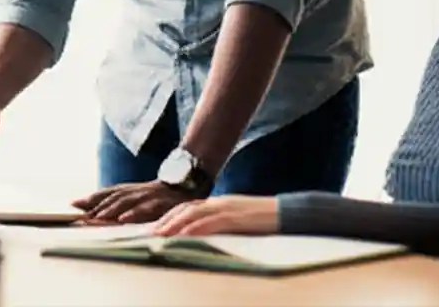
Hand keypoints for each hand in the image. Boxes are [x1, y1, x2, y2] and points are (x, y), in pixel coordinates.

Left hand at [72, 181, 196, 223]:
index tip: (73, 205)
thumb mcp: (137, 196)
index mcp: (129, 189)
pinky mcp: (160, 203)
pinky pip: (145, 209)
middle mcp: (135, 191)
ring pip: (125, 202)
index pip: (105, 193)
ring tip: (96, 218)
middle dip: (95, 207)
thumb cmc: (158, 195)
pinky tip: (123, 219)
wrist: (186, 183)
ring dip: (109, 210)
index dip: (90, 198)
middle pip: (112, 198)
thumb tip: (92, 208)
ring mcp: (147, 196)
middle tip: (81, 216)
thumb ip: (117, 201)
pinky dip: (133, 213)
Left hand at [154, 196, 279, 236]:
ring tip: (161, 234)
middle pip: (185, 208)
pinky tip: (185, 234)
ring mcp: (227, 207)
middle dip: (166, 220)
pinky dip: (196, 227)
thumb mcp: (237, 219)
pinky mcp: (237, 217)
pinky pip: (212, 221)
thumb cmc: (263, 219)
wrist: (287, 212)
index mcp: (218, 203)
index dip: (169, 216)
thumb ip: (220, 222)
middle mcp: (218, 202)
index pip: (187, 207)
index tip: (155, 227)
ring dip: (175, 224)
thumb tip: (204, 233)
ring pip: (194, 213)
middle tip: (150, 232)